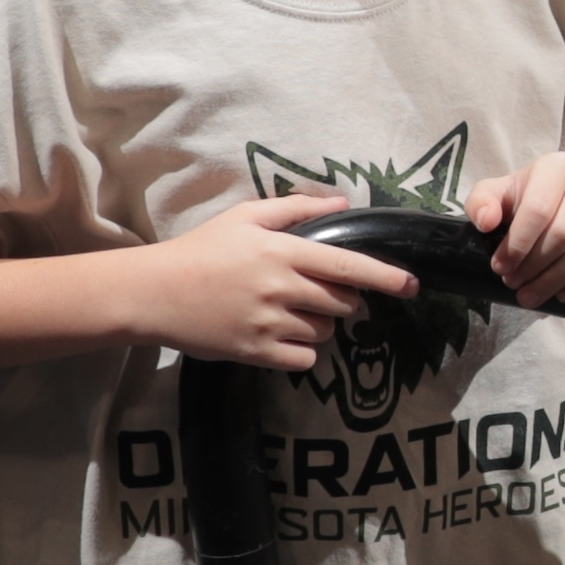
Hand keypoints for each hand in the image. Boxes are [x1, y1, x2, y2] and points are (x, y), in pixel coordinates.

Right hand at [115, 190, 410, 372]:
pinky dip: (300, 352)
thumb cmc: (202, 250)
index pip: (349, 266)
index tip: (412, 285)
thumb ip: (296, 209)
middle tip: (315, 291)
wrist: (153, 292)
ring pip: (324, 333)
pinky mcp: (255, 353)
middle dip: (342, 299)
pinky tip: (280, 336)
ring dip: (319, 325)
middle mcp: (281, 289)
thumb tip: (343, 203)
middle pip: (343, 303)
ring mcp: (268, 324)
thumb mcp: (245, 218)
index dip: (386, 277)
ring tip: (288, 311)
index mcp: (283, 252)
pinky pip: (303, 361)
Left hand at [469, 153, 564, 306]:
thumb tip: (486, 221)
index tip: (500, 268)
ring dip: (555, 281)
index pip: (538, 210)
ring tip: (532, 295)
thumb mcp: (498, 193)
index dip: (517, 245)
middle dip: (534, 267)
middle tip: (514, 284)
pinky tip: (564, 294)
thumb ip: (482, 203)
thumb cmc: (529, 197)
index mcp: (557, 166)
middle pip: (563, 234)